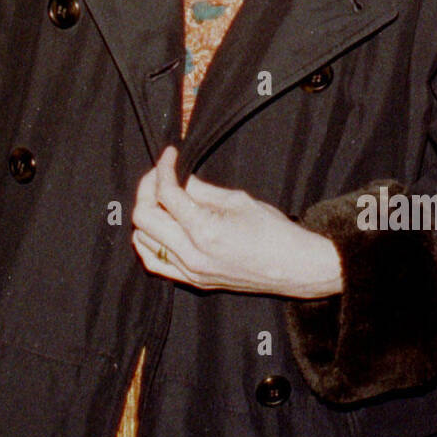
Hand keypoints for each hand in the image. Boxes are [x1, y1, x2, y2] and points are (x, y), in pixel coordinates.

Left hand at [130, 146, 342, 297]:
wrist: (294, 267)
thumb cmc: (274, 232)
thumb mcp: (238, 201)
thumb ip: (202, 190)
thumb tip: (179, 179)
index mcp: (205, 231)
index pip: (166, 194)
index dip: (163, 169)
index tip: (170, 155)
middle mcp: (191, 255)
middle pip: (144, 217)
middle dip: (147, 189)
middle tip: (161, 174)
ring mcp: (190, 272)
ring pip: (142, 240)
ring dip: (146, 214)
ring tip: (162, 199)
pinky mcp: (193, 281)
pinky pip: (154, 262)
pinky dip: (149, 241)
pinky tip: (160, 227)